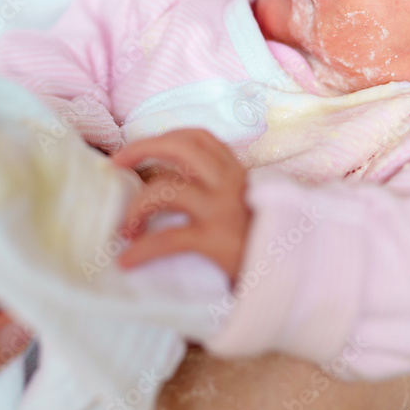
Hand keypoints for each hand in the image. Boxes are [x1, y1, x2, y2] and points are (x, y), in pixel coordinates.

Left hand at [112, 129, 250, 279]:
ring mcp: (222, 209)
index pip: (199, 137)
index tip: (138, 149)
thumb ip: (217, 191)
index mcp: (236, 172)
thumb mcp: (244, 205)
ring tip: (126, 229)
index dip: (164, 137)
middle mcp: (229, 183)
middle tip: (118, 164)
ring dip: (137, 207)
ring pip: (166, 190)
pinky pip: (167, 239)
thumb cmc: (259, 241)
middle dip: (143, 149)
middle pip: (180, 147)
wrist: (290, 273)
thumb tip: (163, 187)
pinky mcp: (215, 239)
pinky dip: (141, 248)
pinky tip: (127, 260)